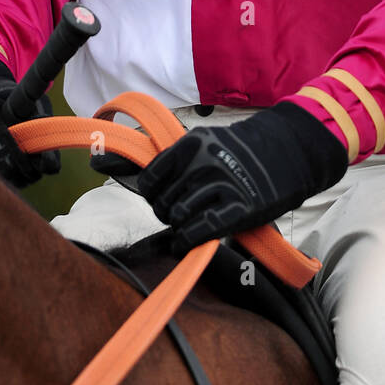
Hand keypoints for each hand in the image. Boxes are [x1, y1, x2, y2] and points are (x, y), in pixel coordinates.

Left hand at [91, 102, 347, 250]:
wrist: (288, 153)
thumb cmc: (235, 153)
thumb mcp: (198, 144)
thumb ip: (155, 157)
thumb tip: (96, 159)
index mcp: (190, 144)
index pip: (149, 181)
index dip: (155, 194)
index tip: (167, 194)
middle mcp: (203, 162)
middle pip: (163, 204)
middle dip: (170, 211)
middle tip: (188, 207)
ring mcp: (221, 185)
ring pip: (179, 218)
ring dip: (183, 225)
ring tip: (198, 219)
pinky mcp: (239, 208)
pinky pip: (197, 232)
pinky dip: (187, 240)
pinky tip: (190, 239)